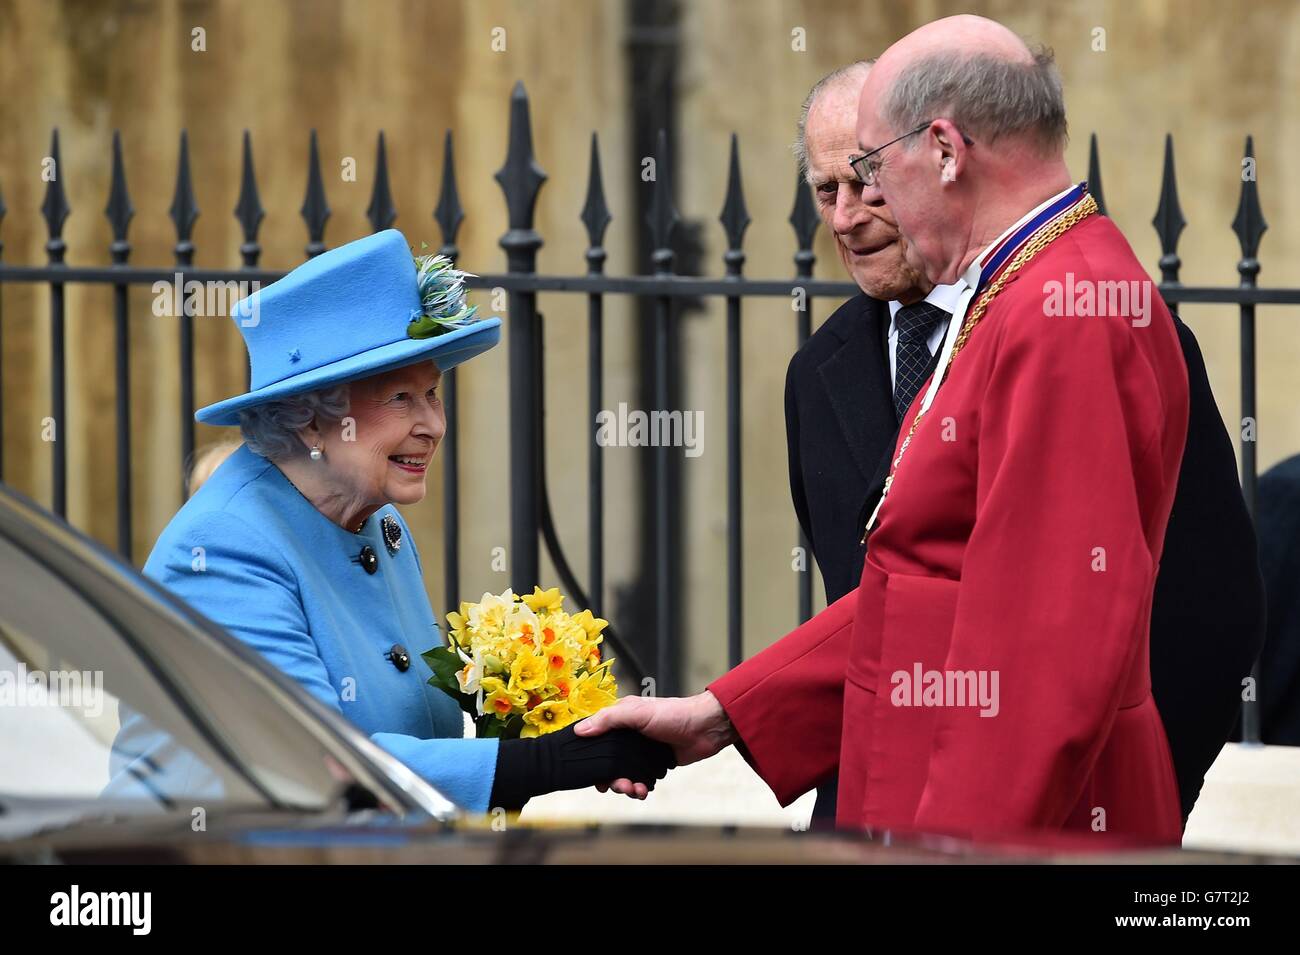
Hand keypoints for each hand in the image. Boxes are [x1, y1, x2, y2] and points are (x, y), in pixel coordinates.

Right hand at [574, 691, 736, 797]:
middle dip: (610, 777)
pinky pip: (640, 780)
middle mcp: (628, 736)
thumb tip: (580, 731)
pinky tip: (643, 790)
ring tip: (634, 789)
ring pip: (623, 774)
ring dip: (625, 785)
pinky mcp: (654, 764)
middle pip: (608, 762)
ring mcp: (641, 752)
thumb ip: (608, 720)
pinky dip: (639, 788)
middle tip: (617, 785)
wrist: (706, 728)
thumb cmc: (673, 713)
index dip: (589, 755)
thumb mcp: (637, 713)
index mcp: (621, 719)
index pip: (596, 738)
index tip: (586, 772)